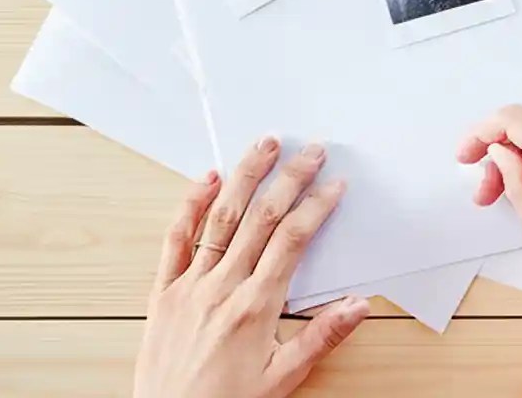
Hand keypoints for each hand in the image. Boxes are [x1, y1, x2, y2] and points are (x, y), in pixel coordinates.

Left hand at [134, 139, 369, 397]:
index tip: (334, 185)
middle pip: (263, 218)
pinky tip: (206, 179)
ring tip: (264, 146)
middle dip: (290, 178)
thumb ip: (322, 337)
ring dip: (245, 177)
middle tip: (311, 151)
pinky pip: (176, 239)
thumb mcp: (284, 378)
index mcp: (256, 306)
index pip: (293, 240)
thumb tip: (358, 305)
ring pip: (221, 217)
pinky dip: (190, 205)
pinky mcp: (163, 291)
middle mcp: (222, 286)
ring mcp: (190, 284)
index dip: (317, 206)